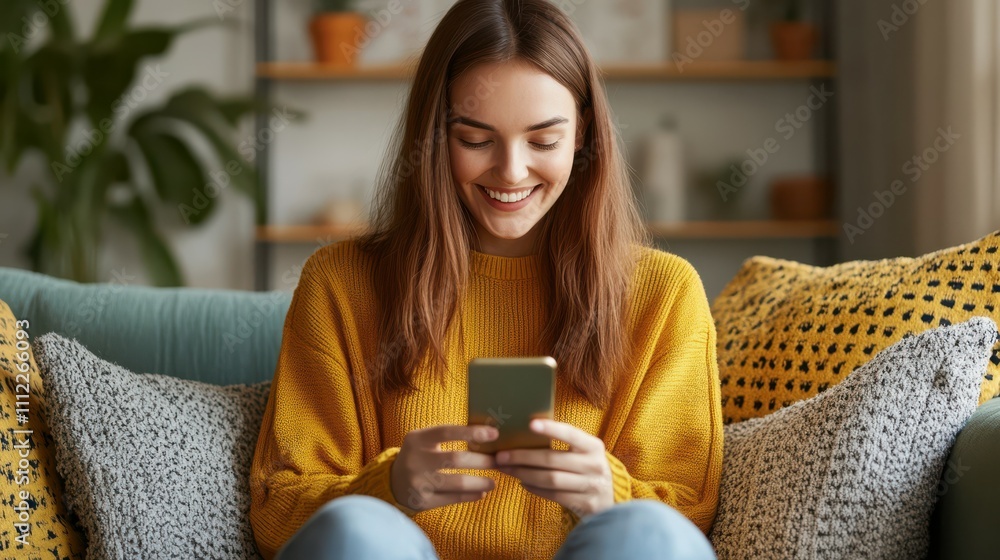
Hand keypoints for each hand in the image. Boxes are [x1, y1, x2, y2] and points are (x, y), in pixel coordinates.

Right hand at [390, 424, 499, 513]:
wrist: (393, 482)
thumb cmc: (419, 456)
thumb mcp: (424, 440)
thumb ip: (448, 436)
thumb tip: (486, 435)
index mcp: (417, 439)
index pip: (447, 431)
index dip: (472, 432)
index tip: (494, 434)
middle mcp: (416, 460)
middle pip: (456, 459)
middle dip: (482, 461)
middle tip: (498, 462)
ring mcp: (418, 482)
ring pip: (457, 483)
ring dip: (480, 483)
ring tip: (493, 482)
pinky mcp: (422, 501)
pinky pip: (452, 499)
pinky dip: (470, 496)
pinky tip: (481, 493)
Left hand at [493, 418, 613, 519]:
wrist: (611, 498)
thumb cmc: (588, 468)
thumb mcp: (584, 452)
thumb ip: (565, 442)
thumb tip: (527, 431)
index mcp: (594, 446)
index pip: (570, 434)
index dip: (551, 429)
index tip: (530, 423)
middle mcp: (594, 465)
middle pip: (552, 460)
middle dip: (523, 457)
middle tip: (501, 455)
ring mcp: (591, 486)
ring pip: (550, 479)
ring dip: (524, 474)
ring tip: (507, 469)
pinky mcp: (585, 504)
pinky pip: (553, 495)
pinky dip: (535, 488)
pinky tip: (522, 482)